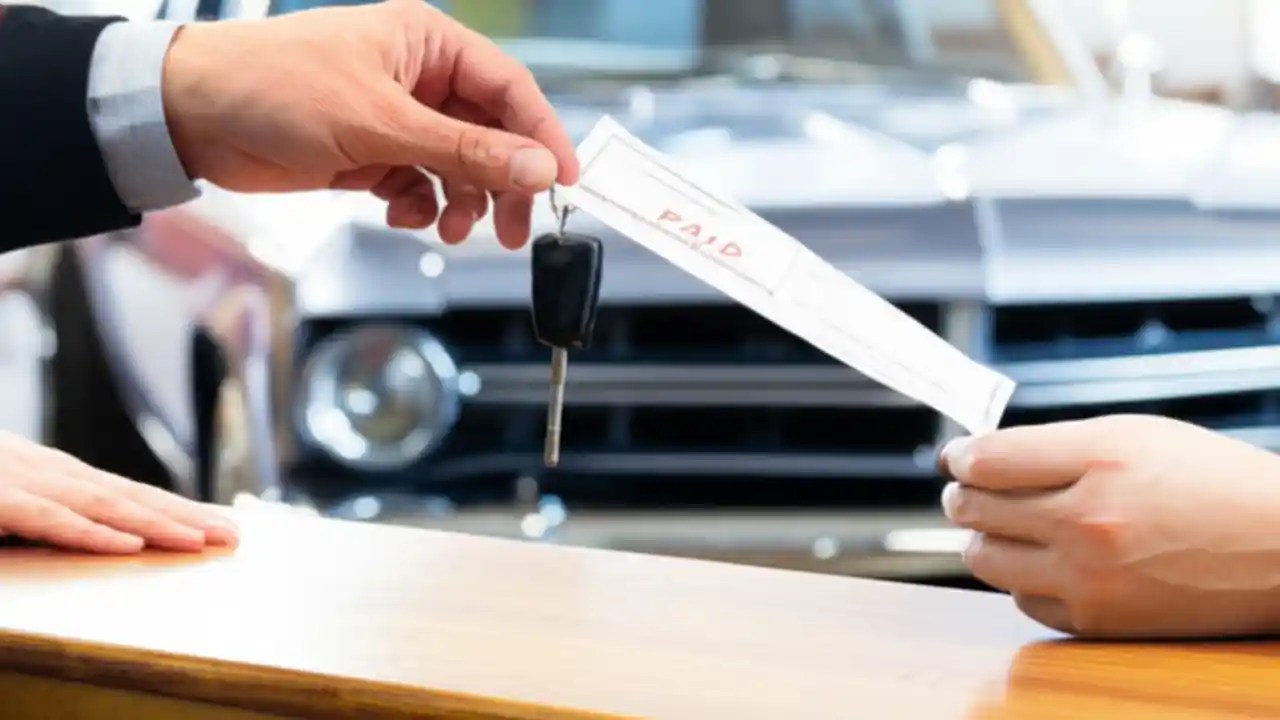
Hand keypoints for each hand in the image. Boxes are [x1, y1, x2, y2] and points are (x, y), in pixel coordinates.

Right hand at [0, 433, 237, 553]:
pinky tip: (129, 544)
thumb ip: (49, 506)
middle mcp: (50, 472)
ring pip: (104, 505)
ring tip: (200, 542)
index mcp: (55, 474)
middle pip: (132, 498)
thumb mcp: (11, 491)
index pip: (130, 494)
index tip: (222, 527)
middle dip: (187, 517)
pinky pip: (49, 519)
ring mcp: (24, 482)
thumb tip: (102, 523)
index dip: (178, 510)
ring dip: (157, 523)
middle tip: (234, 537)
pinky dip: (91, 532)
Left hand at [161, 0, 579, 248]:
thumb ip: (466, 151)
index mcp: (428, 44)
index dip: (541, 136)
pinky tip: (401, 215)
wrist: (192, 116)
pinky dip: (419, 207)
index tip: (564, 182)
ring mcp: (395, 118)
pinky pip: (419, 186)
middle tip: (511, 229)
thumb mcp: (382, 123)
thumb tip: (537, 168)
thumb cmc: (274, 87)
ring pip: (456, 167)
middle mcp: (419, 78)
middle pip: (490, 136)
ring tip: (449, 228)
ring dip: (460, 202)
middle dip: (502, 183)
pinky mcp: (371, 154)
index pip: (509, 89)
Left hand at [939, 415, 1279, 638]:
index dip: (959, 457)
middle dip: (961, 496)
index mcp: (1099, 458)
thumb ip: (1053, 445)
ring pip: (986, 559)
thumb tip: (976, 457)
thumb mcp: (1134, 435)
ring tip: (997, 527)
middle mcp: (1087, 519)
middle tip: (964, 491)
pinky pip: (1024, 600)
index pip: (986, 460)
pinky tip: (1045, 563)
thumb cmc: (1210, 481)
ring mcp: (1090, 576)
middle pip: (975, 509)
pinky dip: (1024, 581)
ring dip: (983, 539)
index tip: (955, 458)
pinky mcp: (1098, 621)